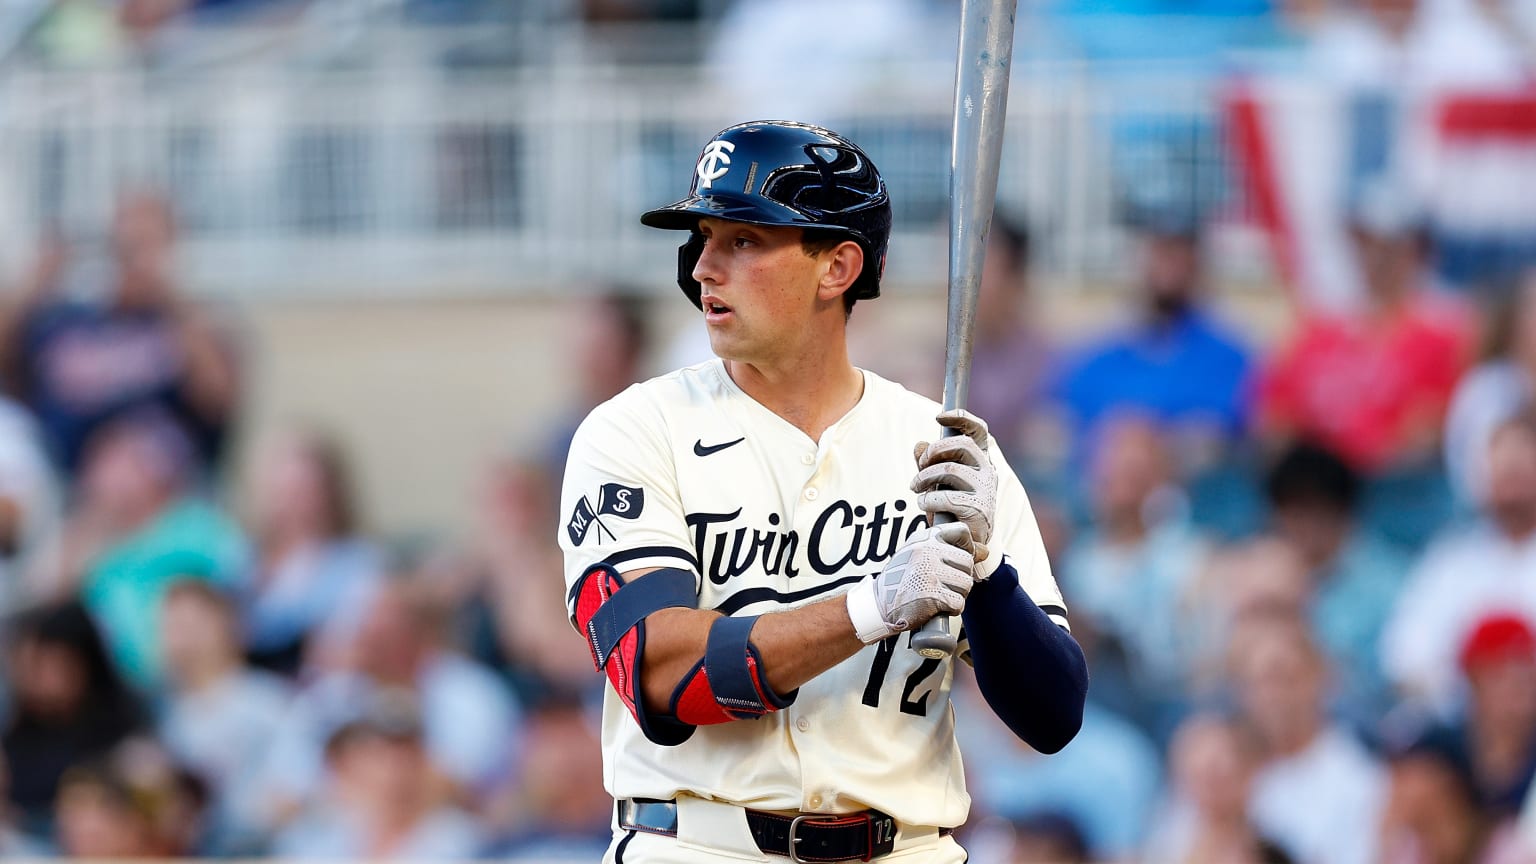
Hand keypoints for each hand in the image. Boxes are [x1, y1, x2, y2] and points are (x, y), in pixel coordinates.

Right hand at [844, 522, 975, 643]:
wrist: (879, 605)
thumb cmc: (903, 579)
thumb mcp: (921, 555)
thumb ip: (951, 549)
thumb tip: (985, 551)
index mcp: (925, 538)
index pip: (961, 532)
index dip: (966, 548)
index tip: (955, 561)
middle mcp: (927, 551)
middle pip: (967, 562)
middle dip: (959, 577)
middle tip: (941, 585)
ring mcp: (930, 572)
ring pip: (966, 583)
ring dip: (956, 594)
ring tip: (937, 595)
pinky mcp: (932, 595)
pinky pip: (959, 603)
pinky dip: (951, 609)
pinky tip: (936, 607)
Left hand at [912, 409, 998, 574]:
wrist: (966, 545)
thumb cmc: (952, 509)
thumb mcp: (938, 482)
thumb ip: (928, 463)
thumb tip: (918, 444)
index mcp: (980, 462)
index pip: (978, 432)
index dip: (961, 418)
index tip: (939, 417)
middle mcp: (987, 473)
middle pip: (962, 445)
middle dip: (934, 451)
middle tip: (920, 464)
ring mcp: (985, 492)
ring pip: (951, 470)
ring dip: (925, 477)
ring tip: (916, 489)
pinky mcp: (977, 511)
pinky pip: (946, 497)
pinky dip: (928, 499)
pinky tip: (924, 505)